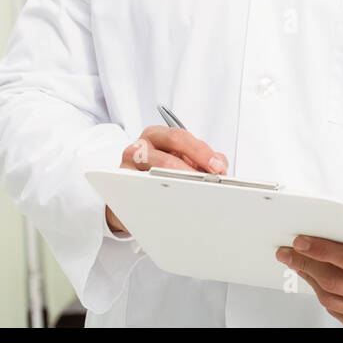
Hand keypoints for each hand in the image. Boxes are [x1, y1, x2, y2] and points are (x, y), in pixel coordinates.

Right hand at [105, 126, 228, 234]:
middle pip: (167, 156)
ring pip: (154, 174)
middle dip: (192, 170)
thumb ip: (203, 158)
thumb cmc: (160, 170)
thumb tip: (220, 166)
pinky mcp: (121, 187)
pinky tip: (176, 207)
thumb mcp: (181, 158)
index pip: (179, 137)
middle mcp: (140, 147)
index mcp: (157, 135)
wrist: (130, 191)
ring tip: (196, 195)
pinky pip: (141, 193)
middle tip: (210, 182)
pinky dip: (160, 199)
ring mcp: (128, 167)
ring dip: (179, 185)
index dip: (201, 152)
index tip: (217, 167)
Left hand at [275, 226, 342, 327]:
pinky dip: (325, 297)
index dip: (320, 250)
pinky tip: (318, 283)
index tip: (301, 242)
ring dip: (311, 281)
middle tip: (290, 254)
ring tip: (302, 266)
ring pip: (332, 300)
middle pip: (334, 283)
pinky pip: (339, 314)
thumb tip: (325, 233)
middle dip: (307, 265)